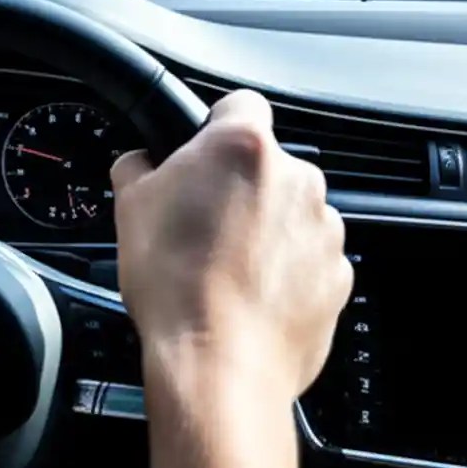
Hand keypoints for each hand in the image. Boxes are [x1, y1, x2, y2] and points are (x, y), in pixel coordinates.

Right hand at [110, 89, 351, 397]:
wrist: (217, 364)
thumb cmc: (174, 286)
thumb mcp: (128, 208)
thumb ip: (139, 167)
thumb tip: (142, 163)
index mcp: (243, 147)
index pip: (237, 103)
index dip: (211, 127)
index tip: (196, 153)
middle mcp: (296, 178)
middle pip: (264, 163)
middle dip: (235, 186)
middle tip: (195, 222)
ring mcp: (324, 228)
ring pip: (288, 212)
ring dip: (261, 228)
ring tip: (218, 266)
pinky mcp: (338, 274)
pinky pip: (306, 258)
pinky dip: (282, 270)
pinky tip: (244, 293)